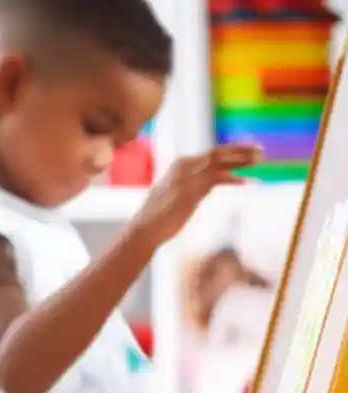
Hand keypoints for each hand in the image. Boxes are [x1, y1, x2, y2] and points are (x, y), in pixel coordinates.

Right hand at [127, 144, 261, 249]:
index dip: (233, 150)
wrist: (144, 229)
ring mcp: (187, 177)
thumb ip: (194, 184)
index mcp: (180, 164)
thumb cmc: (159, 215)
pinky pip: (216, 178)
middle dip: (241, 150)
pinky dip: (232, 178)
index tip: (249, 150)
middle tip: (261, 150)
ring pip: (219, 162)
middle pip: (218, 152)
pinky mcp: (191, 189)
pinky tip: (245, 181)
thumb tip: (209, 183)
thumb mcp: (178, 193)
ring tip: (259, 159)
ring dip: (241, 160)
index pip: (211, 153)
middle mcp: (184, 166)